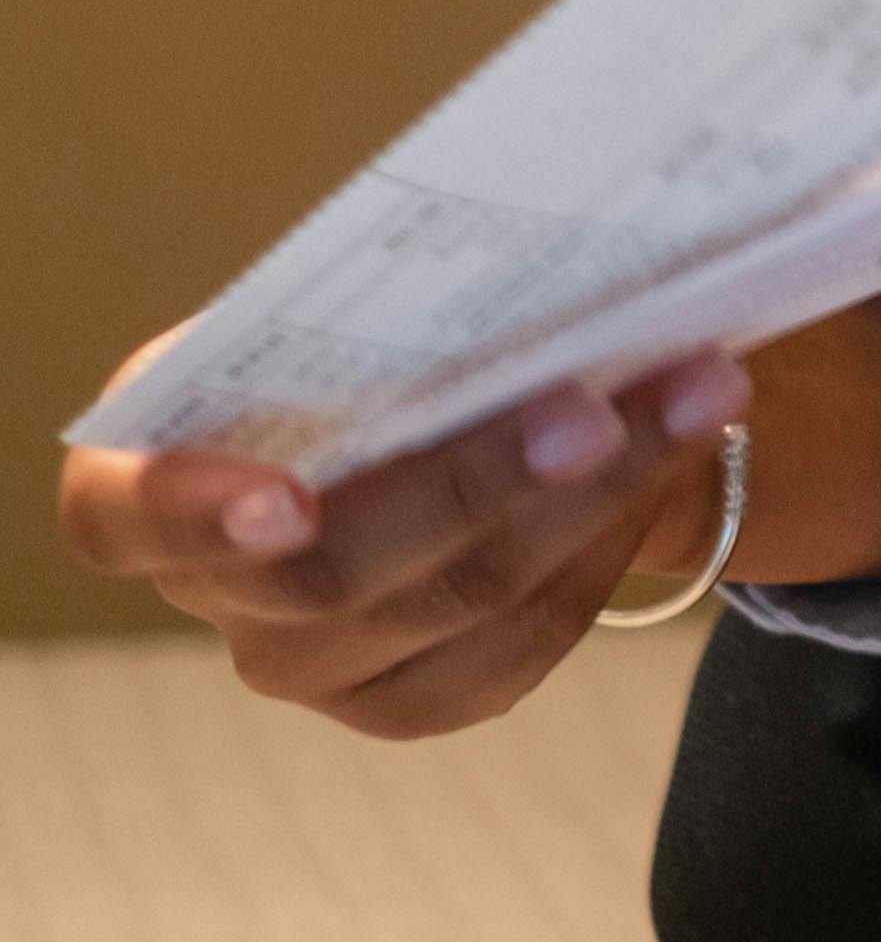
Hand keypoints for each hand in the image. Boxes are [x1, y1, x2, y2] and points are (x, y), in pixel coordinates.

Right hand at [56, 283, 880, 737]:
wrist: (416, 428)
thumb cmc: (354, 351)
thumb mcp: (331, 316)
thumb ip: (375, 309)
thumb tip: (528, 241)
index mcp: (143, 486)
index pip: (124, 518)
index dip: (197, 511)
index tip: (291, 498)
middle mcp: (218, 593)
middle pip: (343, 571)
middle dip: (483, 481)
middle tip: (593, 404)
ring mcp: (316, 666)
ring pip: (464, 606)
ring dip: (595, 496)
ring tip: (696, 395)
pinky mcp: (417, 700)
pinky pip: (525, 643)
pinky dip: (605, 543)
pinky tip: (667, 455)